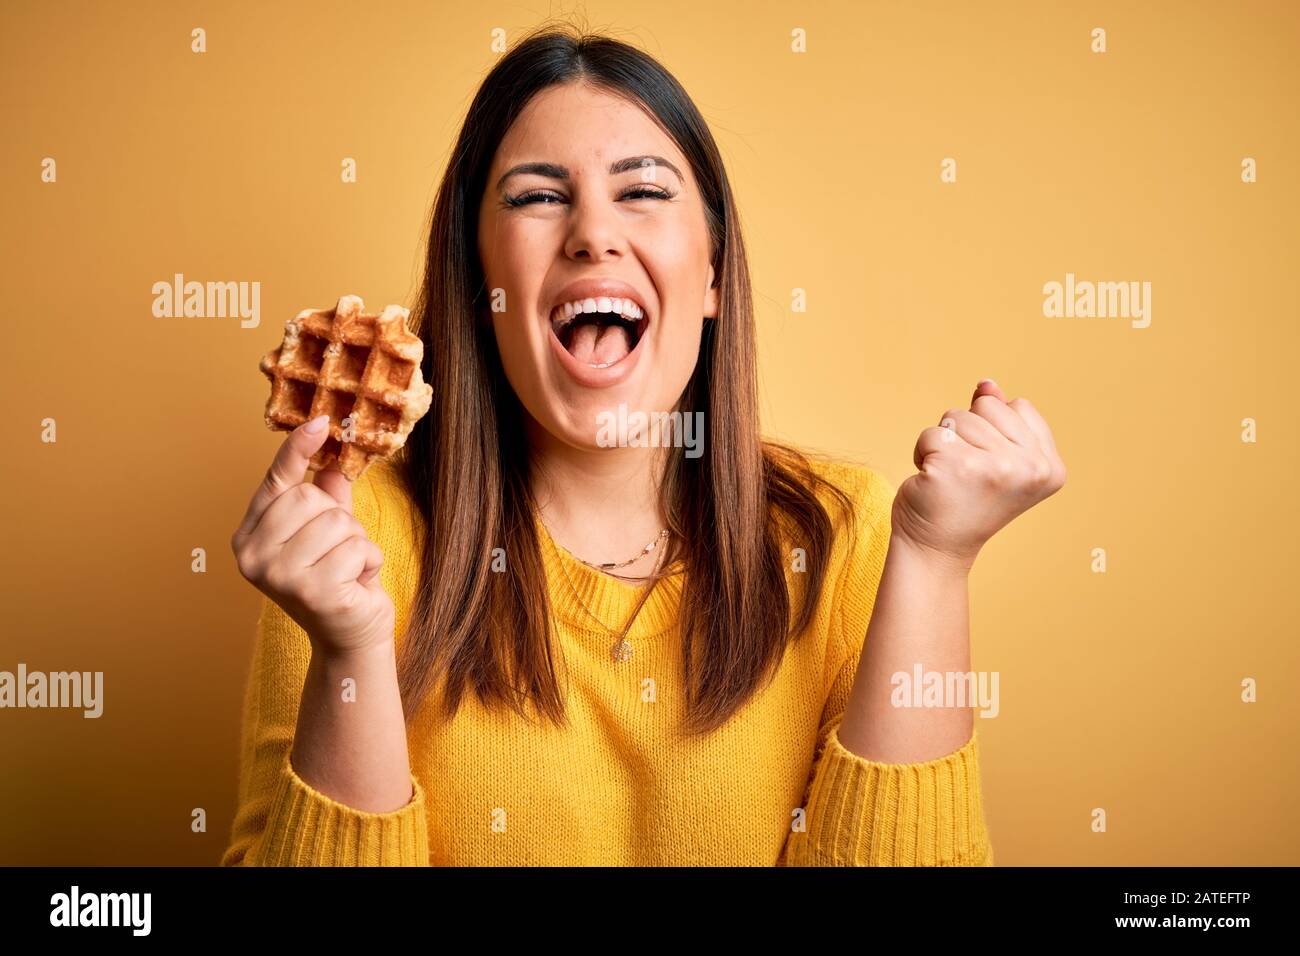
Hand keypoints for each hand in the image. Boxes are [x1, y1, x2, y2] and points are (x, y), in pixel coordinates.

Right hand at [230, 415, 394, 654]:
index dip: (297, 450)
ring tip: (349, 569)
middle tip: (339, 551)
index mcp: (250, 537)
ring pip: (337, 522)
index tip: (320, 421)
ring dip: (357, 543)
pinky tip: (357, 584)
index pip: (274, 483)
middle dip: (339, 519)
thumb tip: (331, 452)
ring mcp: (279, 577)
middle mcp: (253, 557)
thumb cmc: (339, 579)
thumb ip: (325, 493)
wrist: (352, 635)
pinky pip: (357, 549)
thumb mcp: (330, 530)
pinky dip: (369, 562)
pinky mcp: (313, 593)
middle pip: (308, 498)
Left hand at [891, 379, 1066, 571]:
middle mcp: (1031, 468)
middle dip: (967, 432)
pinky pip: (931, 433)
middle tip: (966, 473)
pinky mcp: (958, 467)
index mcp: (1051, 467)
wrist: (937, 548)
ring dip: (943, 443)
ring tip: (949, 476)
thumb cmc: (964, 500)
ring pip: (956, 416)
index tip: (990, 468)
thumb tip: (987, 384)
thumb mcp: (994, 456)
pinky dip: (922, 452)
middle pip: (986, 406)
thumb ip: (998, 418)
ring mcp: (996, 467)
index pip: (1017, 406)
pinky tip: (932, 480)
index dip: (993, 430)